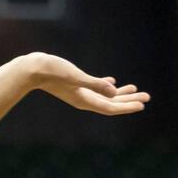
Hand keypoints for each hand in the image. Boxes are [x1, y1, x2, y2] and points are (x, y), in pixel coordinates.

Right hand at [20, 53, 149, 115]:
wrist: (31, 69)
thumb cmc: (52, 71)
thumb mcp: (76, 76)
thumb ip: (95, 84)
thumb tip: (113, 92)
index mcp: (84, 99)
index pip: (110, 107)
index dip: (127, 106)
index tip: (143, 104)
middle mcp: (83, 99)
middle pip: (111, 104)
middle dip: (129, 101)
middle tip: (147, 97)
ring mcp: (79, 93)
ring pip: (105, 96)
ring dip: (121, 94)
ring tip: (136, 90)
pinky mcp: (75, 84)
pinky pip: (96, 88)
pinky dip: (106, 86)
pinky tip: (114, 82)